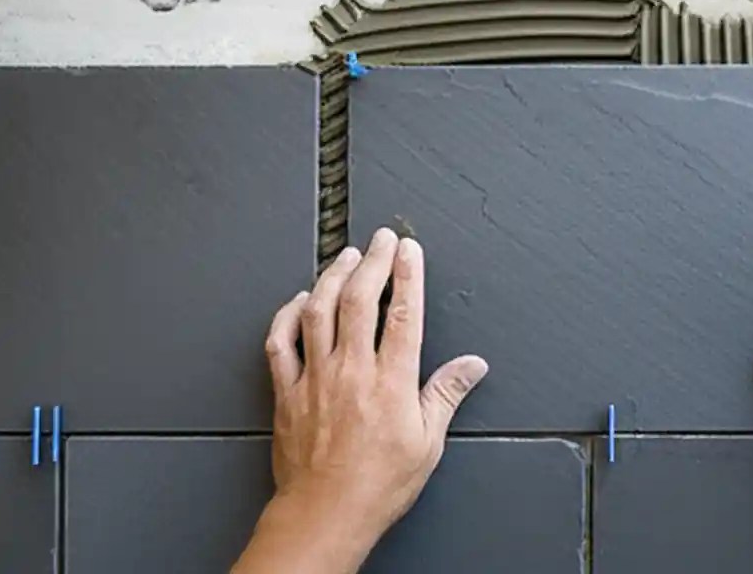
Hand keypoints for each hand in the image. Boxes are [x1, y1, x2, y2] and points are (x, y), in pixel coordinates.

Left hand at [234, 229, 488, 573]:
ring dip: (333, 277)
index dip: (408, 274)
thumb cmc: (377, 485)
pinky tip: (298, 300)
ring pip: (319, 311)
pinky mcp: (287, 391)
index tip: (410, 250)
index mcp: (391, 382)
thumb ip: (446, 394)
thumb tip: (472, 365)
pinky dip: (287, 314)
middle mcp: (351, 371)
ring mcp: (315, 378)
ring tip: (346, 256)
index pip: (402, 313)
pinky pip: (280, 341)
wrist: (325, 513)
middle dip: (373, 261)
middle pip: (361, 300)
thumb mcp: (428, 442)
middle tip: (381, 239)